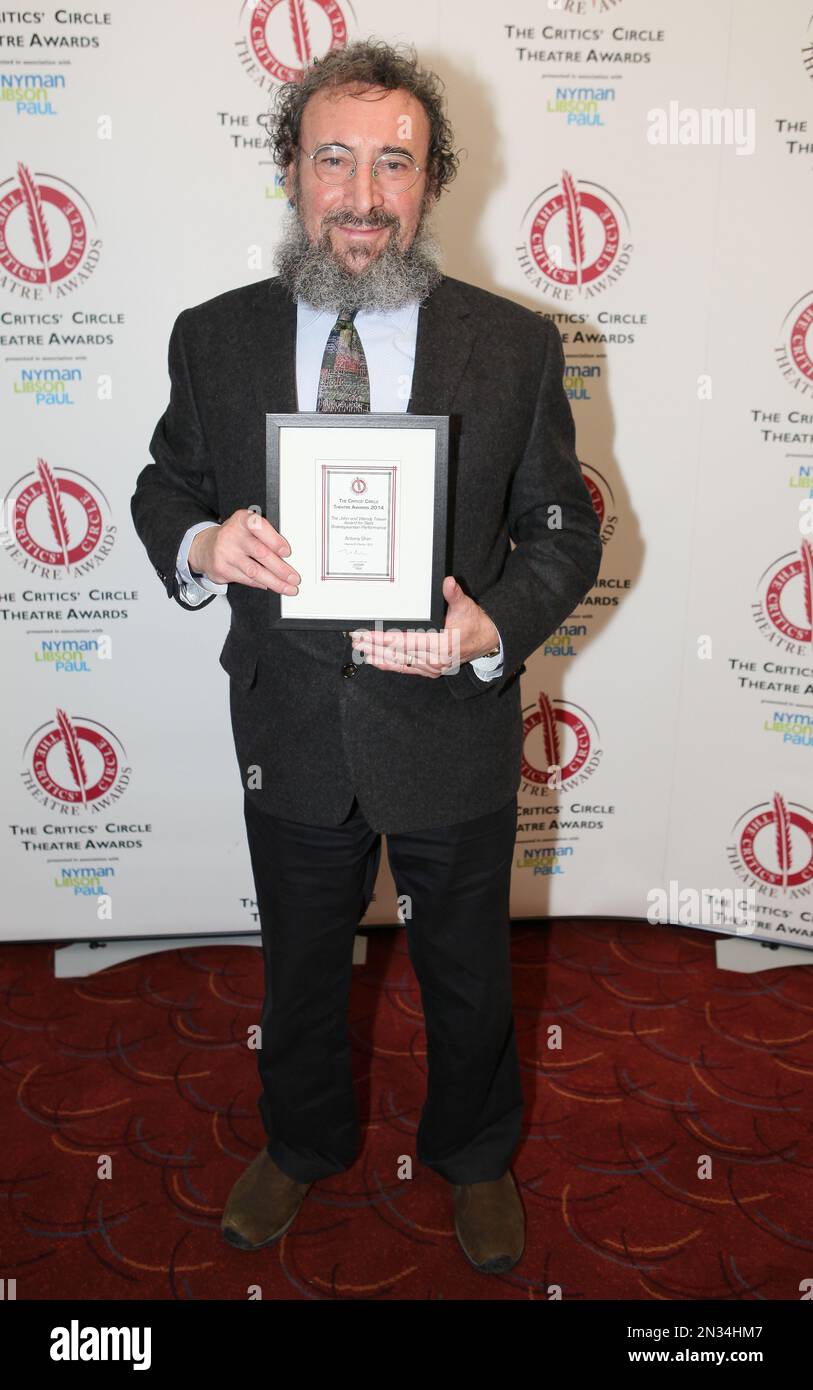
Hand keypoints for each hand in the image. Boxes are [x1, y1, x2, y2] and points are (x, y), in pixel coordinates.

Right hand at [188, 510, 300, 592]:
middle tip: (293, 578)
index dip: (274, 540)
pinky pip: (246, 579)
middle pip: (260, 553)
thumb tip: (287, 556)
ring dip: (274, 582)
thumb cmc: (234, 537)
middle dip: (281, 568)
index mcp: (242, 520)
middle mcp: (232, 534)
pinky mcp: (222, 569)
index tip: (287, 552)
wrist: (206, 547)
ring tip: (287, 587)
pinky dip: (261, 584)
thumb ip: (265, 536)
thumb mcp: (247, 528)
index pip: (259, 526)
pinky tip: (270, 585)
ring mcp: (225, 552)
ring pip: (255, 571)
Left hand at [350, 576, 499, 677]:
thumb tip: (447, 582)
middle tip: (356, 638)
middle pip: (397, 652)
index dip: (383, 637)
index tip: (368, 632)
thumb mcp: (466, 606)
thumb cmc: (474, 623)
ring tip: (360, 648)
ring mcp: (432, 668)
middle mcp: (435, 660)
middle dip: (375, 645)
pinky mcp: (430, 671)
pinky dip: (389, 664)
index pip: (405, 641)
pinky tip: (375, 660)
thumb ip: (454, 595)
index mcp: (442, 645)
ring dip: (378, 655)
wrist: (486, 642)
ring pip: (399, 662)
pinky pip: (405, 668)